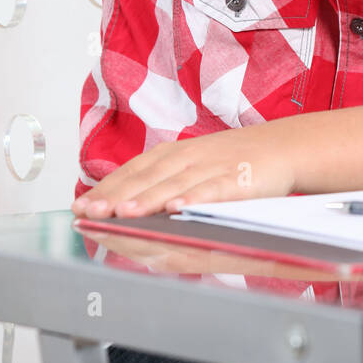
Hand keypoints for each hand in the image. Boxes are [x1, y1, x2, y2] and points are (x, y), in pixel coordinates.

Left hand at [70, 126, 294, 218]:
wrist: (281, 147)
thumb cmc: (233, 161)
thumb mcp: (192, 163)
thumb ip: (159, 180)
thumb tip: (120, 202)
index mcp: (174, 153)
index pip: (132, 172)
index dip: (106, 190)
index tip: (81, 208)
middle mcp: (189, 157)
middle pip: (147, 179)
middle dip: (116, 198)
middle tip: (90, 214)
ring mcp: (213, 167)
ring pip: (174, 186)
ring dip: (147, 200)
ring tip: (125, 214)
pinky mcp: (238, 180)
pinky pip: (212, 191)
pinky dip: (194, 199)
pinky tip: (177, 209)